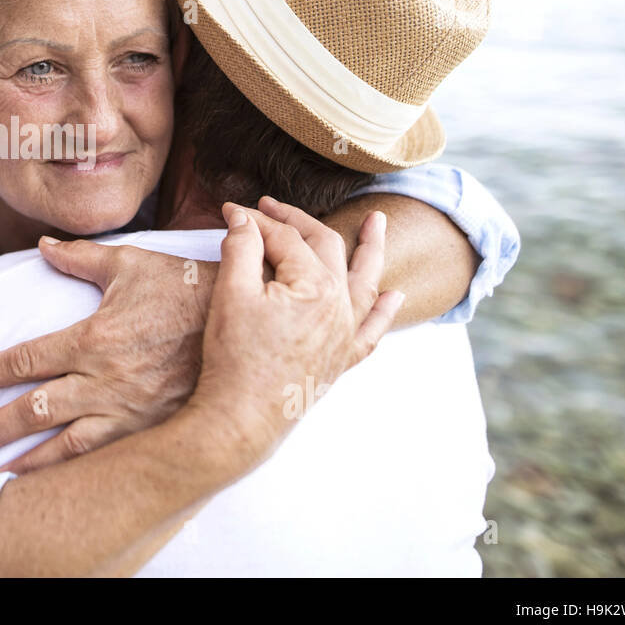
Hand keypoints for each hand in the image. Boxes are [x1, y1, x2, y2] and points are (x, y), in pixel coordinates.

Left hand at [0, 239, 215, 473]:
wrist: (245, 327)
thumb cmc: (187, 290)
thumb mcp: (132, 264)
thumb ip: (81, 258)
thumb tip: (43, 245)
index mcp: (92, 339)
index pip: (25, 361)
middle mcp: (103, 381)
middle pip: (33, 412)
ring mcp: (128, 412)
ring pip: (64, 447)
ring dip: (25, 463)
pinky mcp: (151, 431)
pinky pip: (103, 460)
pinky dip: (73, 474)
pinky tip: (54, 483)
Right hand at [186, 201, 404, 473]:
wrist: (242, 417)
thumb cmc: (234, 356)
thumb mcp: (231, 293)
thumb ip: (240, 247)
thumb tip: (241, 216)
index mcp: (315, 285)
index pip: (285, 238)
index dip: (255, 221)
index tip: (229, 210)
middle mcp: (340, 305)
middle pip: (324, 247)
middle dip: (297, 221)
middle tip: (271, 206)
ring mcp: (345, 333)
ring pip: (364, 281)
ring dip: (371, 249)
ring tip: (379, 223)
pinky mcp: (341, 359)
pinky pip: (372, 330)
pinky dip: (385, 311)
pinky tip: (394, 295)